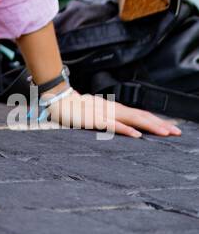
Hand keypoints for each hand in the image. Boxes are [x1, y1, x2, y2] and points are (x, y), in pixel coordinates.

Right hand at [45, 90, 180, 138]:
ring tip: (165, 133)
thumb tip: (123, 125)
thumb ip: (109, 118)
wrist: (56, 99)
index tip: (170, 128)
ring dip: (149, 126)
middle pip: (140, 116)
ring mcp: (104, 113)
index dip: (156, 120)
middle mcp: (112, 108)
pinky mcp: (94, 119)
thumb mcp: (95, 113)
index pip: (139, 114)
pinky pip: (112, 125)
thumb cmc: (74, 108)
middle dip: (160, 124)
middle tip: (176, 132)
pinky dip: (126, 129)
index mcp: (113, 108)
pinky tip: (136, 135)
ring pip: (131, 119)